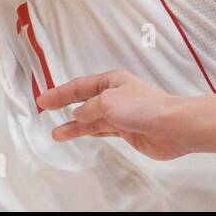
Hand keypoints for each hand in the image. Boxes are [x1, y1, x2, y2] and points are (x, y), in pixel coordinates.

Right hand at [38, 70, 188, 160]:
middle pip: (83, 100)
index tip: (43, 99)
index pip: (79, 86)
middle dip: (63, 105)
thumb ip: (89, 108)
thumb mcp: (108, 102)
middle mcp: (115, 96)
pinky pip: (101, 130)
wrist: (171, 127)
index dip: (59, 93)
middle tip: (45, 110)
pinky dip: (88, 132)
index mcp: (112, 81)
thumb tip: (79, 114)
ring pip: (90, 119)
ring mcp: (121, 114)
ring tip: (56, 134)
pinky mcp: (127, 130)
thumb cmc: (145, 107)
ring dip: (73, 125)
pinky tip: (79, 134)